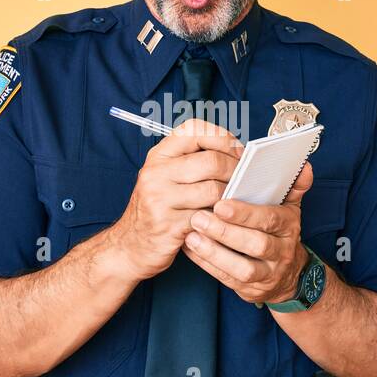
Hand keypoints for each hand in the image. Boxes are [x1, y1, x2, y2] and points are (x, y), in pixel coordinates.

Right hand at [107, 118, 243, 279]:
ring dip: (232, 197)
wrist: (129, 247)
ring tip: (237, 201)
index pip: (195, 129)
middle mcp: (156, 173)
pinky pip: (209, 217)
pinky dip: (223, 218)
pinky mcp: (169, 225)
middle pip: (211, 161)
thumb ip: (192, 162)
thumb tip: (238, 155)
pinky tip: (225, 220)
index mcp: (158, 156)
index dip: (223, 137)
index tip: (238, 151)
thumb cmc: (157, 211)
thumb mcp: (165, 178)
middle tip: (247, 180)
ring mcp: (160, 199)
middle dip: (236, 170)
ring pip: (214, 190)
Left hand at [180, 161, 313, 304]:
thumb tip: (303, 167)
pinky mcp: (251, 290)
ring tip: (192, 236)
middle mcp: (281, 251)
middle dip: (226, 232)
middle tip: (199, 218)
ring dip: (214, 253)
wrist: (288, 277)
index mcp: (289, 226)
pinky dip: (207, 265)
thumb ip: (293, 186)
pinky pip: (227, 279)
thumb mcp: (290, 209)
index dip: (246, 213)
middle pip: (256, 244)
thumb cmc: (279, 234)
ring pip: (243, 268)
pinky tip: (191, 249)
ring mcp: (268, 274)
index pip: (270, 218)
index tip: (221, 204)